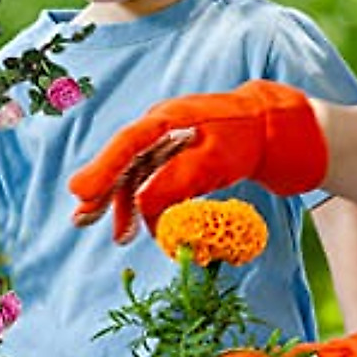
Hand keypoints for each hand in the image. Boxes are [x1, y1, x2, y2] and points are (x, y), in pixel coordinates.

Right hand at [68, 79, 327, 241]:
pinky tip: (143, 225)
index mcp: (168, 119)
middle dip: (103, 192)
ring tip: (120, 237)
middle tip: (81, 220)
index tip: (80, 193)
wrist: (275, 127)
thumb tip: (142, 207)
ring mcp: (166, 141)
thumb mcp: (214, 162)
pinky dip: (146, 204)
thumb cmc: (246, 138)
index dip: (102, 169)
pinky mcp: (176, 156)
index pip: (127, 144)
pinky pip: (152, 180)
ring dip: (125, 205)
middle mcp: (160, 128)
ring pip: (136, 174)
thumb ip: (176, 182)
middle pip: (123, 161)